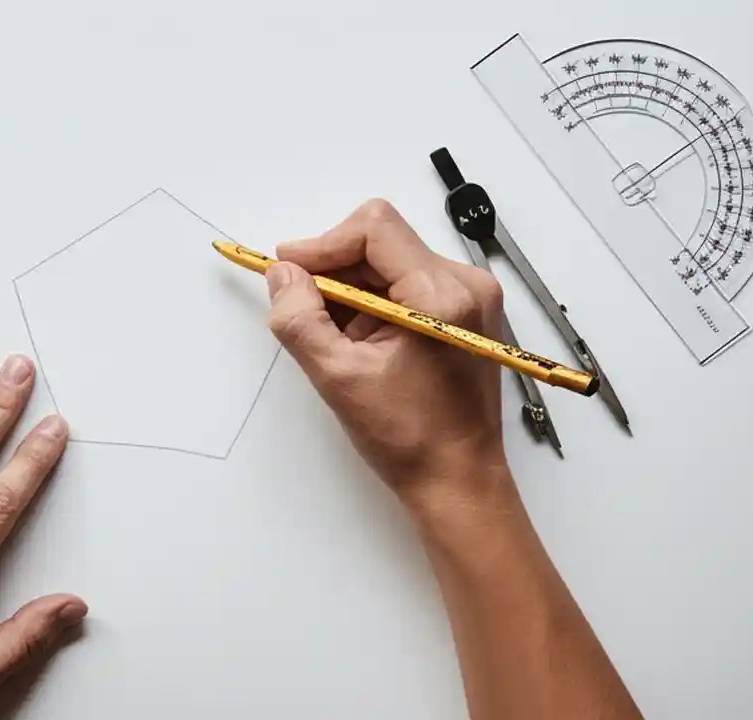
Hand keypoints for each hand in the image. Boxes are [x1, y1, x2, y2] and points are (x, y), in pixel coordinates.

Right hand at [266, 199, 507, 501]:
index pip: (374, 228)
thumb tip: (281, 275)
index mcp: (441, 295)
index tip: (289, 273)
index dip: (322, 245)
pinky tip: (363, 341)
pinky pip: (408, 283)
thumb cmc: (409, 439)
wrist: (458, 479)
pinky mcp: (466, 312)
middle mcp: (466, 284)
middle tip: (305, 310)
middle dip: (334, 271)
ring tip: (338, 337)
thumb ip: (300, 319)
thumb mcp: (338, 378)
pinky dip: (374, 302)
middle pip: (382, 242)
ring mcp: (471, 297)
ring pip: (391, 262)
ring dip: (352, 290)